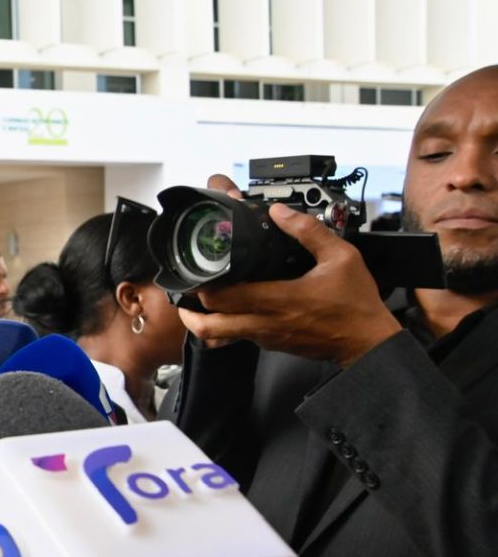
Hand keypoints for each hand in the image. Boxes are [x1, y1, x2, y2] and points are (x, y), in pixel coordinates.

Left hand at [178, 203, 400, 365]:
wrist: (369, 343)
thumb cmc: (356, 305)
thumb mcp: (341, 258)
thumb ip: (308, 231)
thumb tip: (281, 212)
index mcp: (278, 300)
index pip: (223, 299)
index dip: (201, 287)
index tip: (195, 272)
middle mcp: (265, 323)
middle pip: (208, 324)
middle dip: (190, 307)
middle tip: (186, 289)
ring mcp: (265, 337)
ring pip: (217, 338)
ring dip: (201, 322)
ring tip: (194, 305)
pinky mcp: (271, 344)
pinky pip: (236, 339)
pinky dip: (223, 328)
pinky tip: (227, 312)